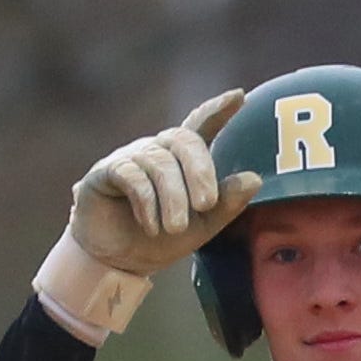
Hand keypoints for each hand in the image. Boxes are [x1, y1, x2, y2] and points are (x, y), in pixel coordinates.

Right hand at [69, 91, 262, 277]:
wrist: (119, 263)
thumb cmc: (162, 240)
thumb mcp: (202, 226)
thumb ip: (227, 204)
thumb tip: (254, 179)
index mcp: (182, 160)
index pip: (201, 126)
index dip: (217, 110)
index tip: (239, 97)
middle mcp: (157, 150)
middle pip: (184, 141)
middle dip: (200, 171)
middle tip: (206, 204)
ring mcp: (131, 158)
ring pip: (160, 163)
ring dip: (172, 197)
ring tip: (175, 228)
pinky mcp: (106, 172)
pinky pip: (131, 175)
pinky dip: (146, 202)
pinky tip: (151, 226)